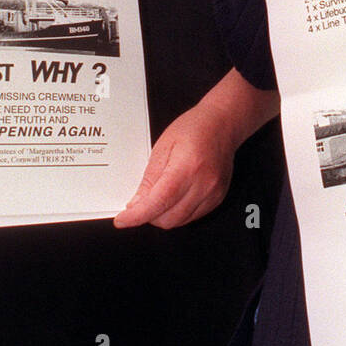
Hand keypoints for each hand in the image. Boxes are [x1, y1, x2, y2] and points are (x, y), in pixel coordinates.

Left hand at [113, 102, 235, 229]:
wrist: (222, 124)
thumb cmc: (195, 128)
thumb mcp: (162, 147)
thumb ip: (149, 177)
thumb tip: (137, 202)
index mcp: (187, 167)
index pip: (158, 202)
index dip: (137, 216)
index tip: (123, 220)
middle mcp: (203, 184)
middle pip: (168, 218)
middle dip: (149, 215)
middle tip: (141, 202)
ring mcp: (213, 193)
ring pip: (179, 222)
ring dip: (163, 216)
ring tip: (159, 197)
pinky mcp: (217, 199)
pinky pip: (192, 217)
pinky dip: (178, 213)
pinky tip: (174, 198)